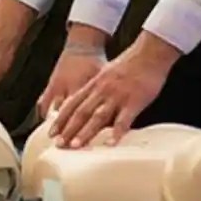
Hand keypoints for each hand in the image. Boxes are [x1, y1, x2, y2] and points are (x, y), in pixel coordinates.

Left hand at [49, 34, 177, 147]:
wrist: (149, 53)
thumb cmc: (130, 64)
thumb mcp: (107, 73)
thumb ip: (98, 89)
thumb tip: (91, 105)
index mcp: (94, 85)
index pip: (72, 104)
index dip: (61, 119)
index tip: (52, 133)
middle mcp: (101, 91)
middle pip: (81, 112)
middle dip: (68, 129)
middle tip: (59, 144)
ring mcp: (117, 96)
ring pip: (97, 117)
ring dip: (86, 132)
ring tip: (76, 146)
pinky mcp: (133, 101)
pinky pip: (123, 120)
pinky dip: (116, 133)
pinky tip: (111, 144)